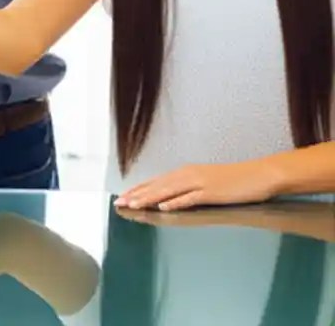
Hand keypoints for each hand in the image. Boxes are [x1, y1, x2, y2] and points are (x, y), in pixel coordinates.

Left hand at [115, 160, 282, 211]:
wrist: (261, 174)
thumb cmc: (235, 180)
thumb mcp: (207, 182)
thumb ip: (188, 189)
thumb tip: (170, 198)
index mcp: (187, 172)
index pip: (156, 182)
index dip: (138, 189)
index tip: (122, 197)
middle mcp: (189, 175)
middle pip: (158, 186)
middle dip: (137, 194)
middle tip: (119, 203)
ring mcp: (200, 183)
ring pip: (169, 191)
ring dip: (149, 198)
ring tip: (133, 205)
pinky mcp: (212, 192)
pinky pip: (191, 198)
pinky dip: (176, 202)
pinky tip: (163, 207)